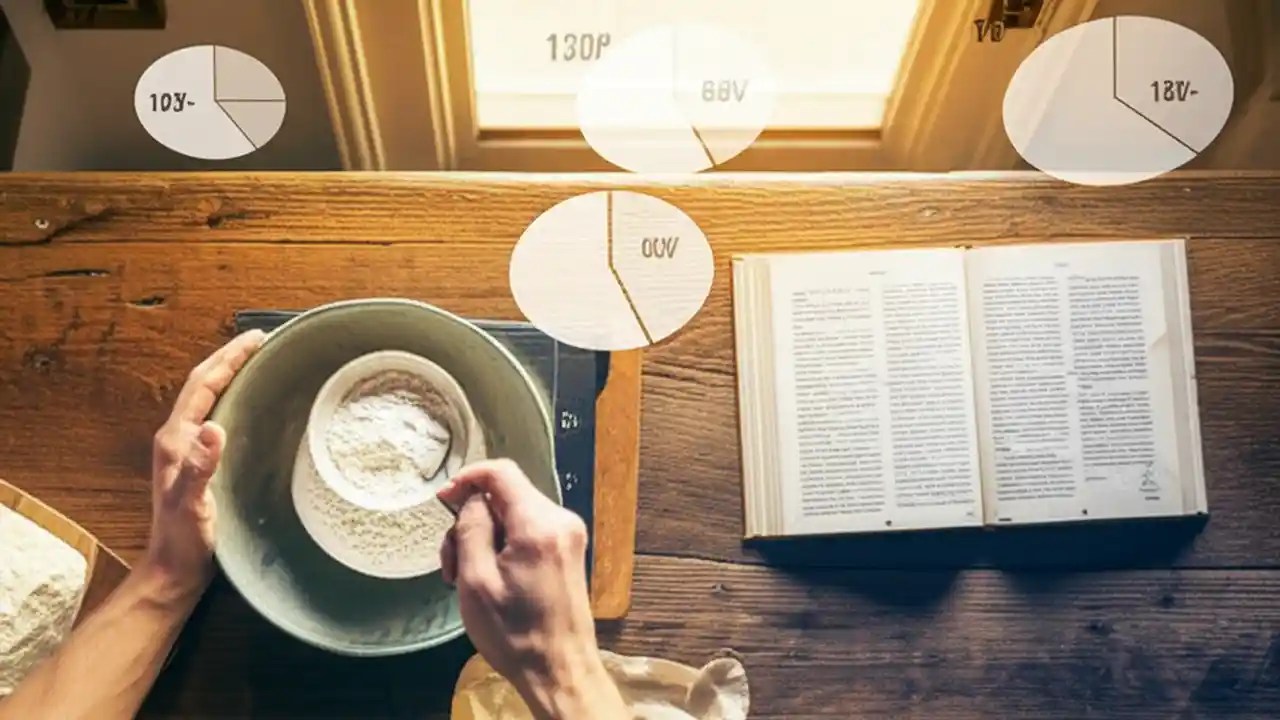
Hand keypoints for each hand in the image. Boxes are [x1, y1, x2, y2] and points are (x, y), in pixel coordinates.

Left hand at [144, 330, 264, 601]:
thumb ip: (199, 467)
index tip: (256, 339)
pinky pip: (218, 416)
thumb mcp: (190, 505)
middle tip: (262, 341)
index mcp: (175, 440)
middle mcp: (179, 438)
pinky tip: (253, 403)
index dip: (228, 359)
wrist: (174, 571)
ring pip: (210, 398)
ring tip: (259, 361)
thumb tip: (213, 427)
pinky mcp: (200, 462)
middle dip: (230, 358)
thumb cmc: (182, 542)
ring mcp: (188, 450)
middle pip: (204, 385)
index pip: (202, 386)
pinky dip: (235, 398)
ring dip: (231, 374)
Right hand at [438, 459, 627, 719]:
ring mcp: (568, 535)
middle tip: (451, 563)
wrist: (559, 669)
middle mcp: (560, 521)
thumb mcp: (476, 581)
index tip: (444, 500)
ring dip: (484, 537)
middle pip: (506, 495)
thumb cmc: (513, 633)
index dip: (468, 478)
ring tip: (466, 577)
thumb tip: (472, 498)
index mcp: (539, 525)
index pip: (502, 472)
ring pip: (514, 513)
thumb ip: (471, 528)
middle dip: (472, 520)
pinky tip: (489, 577)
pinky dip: (503, 545)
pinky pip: (528, 530)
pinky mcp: (568, 550)